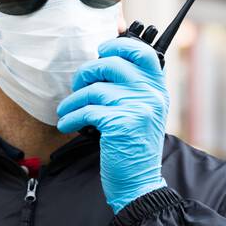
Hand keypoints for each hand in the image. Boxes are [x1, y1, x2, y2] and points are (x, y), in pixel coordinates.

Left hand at [56, 37, 169, 213]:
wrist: (139, 180)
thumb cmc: (136, 145)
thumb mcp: (145, 112)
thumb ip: (134, 88)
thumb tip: (104, 63)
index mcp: (158, 88)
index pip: (143, 52)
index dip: (119, 45)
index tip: (102, 51)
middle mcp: (151, 94)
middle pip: (111, 64)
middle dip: (86, 73)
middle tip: (78, 85)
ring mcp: (138, 108)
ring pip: (94, 89)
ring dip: (73, 100)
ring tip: (66, 110)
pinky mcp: (121, 123)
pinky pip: (87, 110)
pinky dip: (71, 117)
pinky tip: (67, 124)